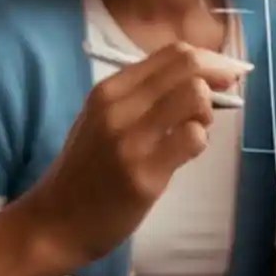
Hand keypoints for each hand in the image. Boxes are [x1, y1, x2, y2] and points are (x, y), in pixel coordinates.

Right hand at [14, 42, 252, 268]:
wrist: (53, 222)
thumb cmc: (86, 170)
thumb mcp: (103, 119)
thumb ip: (144, 97)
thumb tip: (203, 78)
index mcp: (110, 89)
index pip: (172, 53)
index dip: (208, 60)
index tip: (222, 76)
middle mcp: (118, 107)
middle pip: (188, 67)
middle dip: (214, 81)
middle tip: (213, 106)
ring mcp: (130, 140)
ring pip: (194, 96)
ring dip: (206, 113)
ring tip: (194, 131)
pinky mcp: (144, 173)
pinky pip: (192, 138)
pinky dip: (200, 142)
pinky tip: (186, 154)